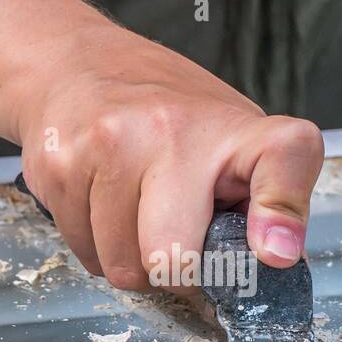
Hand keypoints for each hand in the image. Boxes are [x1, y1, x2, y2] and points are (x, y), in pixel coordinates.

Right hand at [13, 23, 323, 292]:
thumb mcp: (236, 144)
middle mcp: (174, 130)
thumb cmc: (172, 119)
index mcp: (237, 129)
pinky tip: (106, 206)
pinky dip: (98, 248)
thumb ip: (265, 202)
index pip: (282, 159)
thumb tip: (280, 261)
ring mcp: (109, 145)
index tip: (274, 253)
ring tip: (139, 215)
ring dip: (132, 262)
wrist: (78, 65)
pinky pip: (85, 254)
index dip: (280, 212)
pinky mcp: (59, 165)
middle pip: (173, 258)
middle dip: (178, 276)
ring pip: (122, 268)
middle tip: (184, 250)